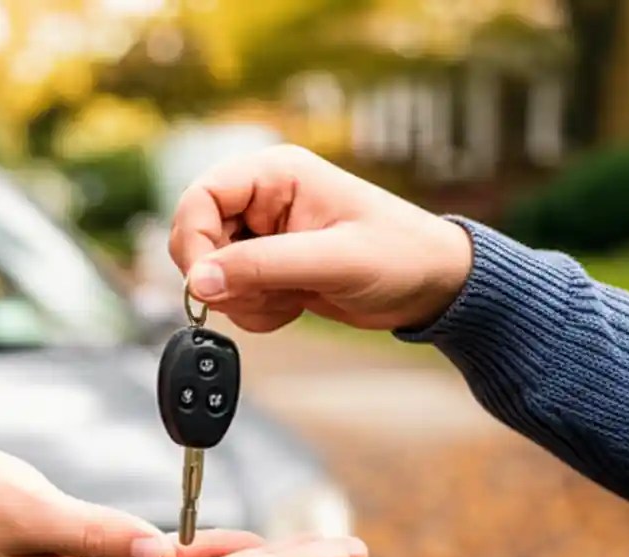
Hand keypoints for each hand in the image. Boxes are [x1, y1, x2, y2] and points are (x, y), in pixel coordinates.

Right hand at [169, 145, 472, 331]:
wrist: (434, 287)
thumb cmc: (401, 255)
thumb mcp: (333, 261)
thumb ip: (263, 267)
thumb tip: (200, 280)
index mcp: (276, 174)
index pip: (200, 198)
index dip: (194, 242)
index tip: (209, 283)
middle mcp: (264, 200)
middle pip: (198, 239)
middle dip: (225, 279)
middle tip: (267, 295)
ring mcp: (265, 235)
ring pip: (213, 273)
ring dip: (244, 299)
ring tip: (294, 298)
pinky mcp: (271, 268)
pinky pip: (234, 294)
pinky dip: (256, 311)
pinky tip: (296, 306)